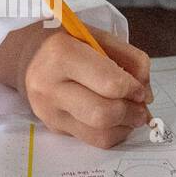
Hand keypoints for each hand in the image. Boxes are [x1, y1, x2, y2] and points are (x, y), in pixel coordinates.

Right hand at [0, 23, 152, 147]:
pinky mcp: (53, 127)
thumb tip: (146, 96)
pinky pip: (92, 140)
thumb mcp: (99, 36)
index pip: (109, 84)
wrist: (29, 55)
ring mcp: (49, 111)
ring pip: (99, 134)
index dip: (133, 89)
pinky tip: (115, 120)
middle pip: (103, 114)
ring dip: (125, 127)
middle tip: (141, 107)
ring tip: (131, 114)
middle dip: (131, 113)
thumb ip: (131, 59)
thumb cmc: (68, 42)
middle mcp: (50, 86)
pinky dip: (113, 133)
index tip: (140, 88)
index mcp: (61, 55)